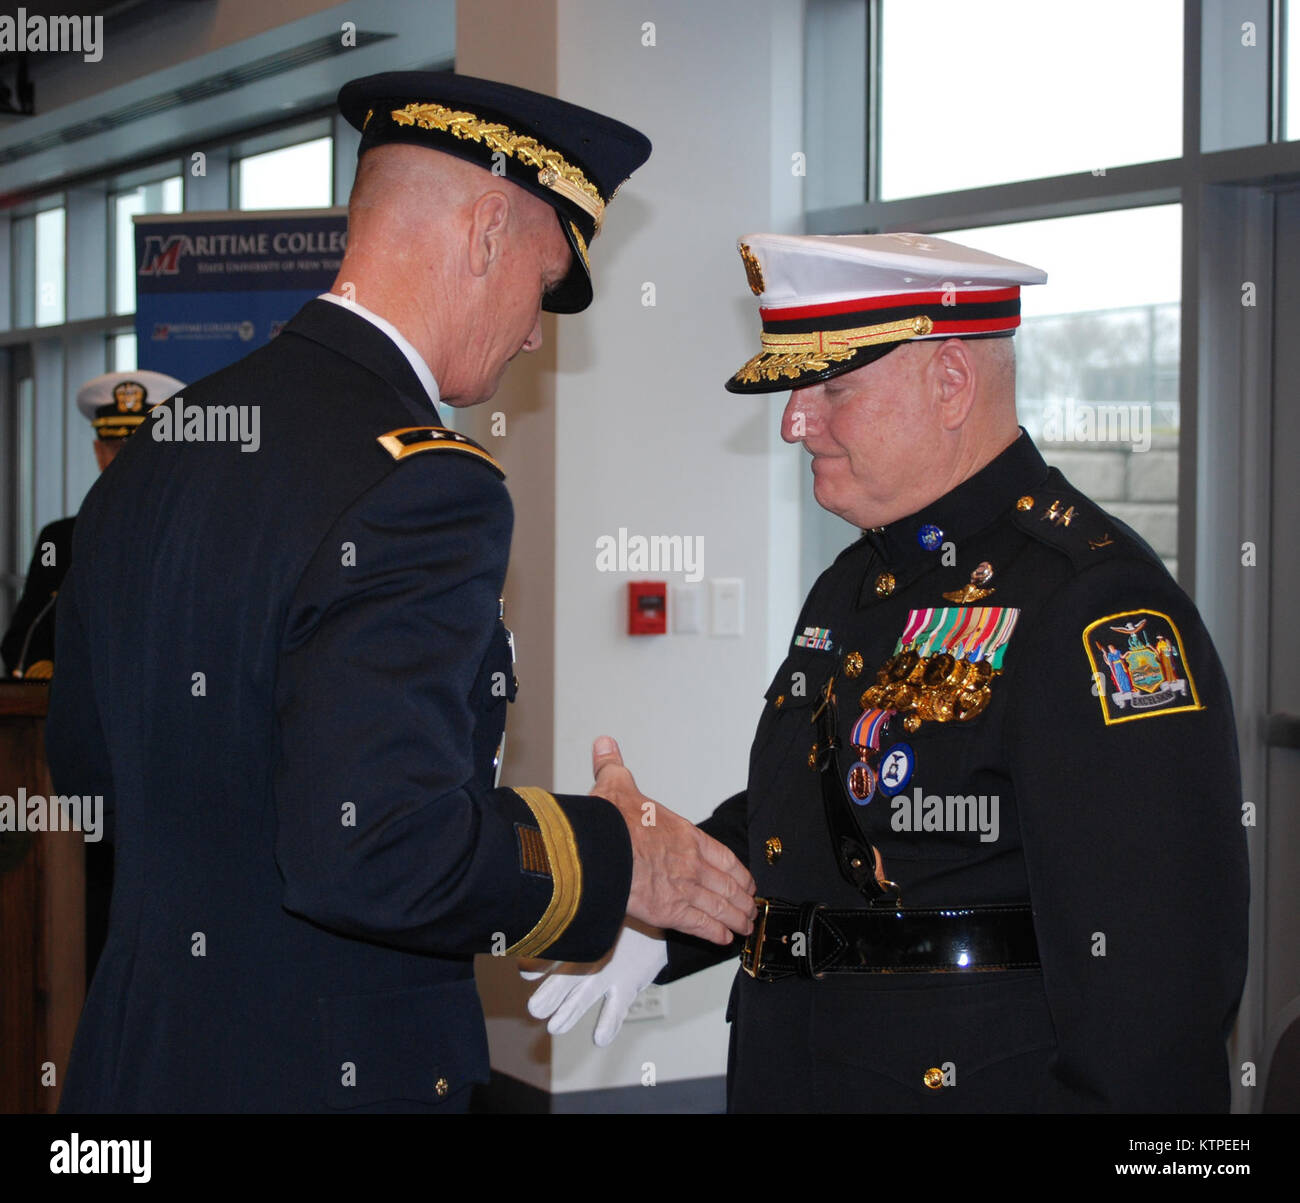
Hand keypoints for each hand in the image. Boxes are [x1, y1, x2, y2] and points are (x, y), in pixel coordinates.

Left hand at [522, 921, 668, 1045]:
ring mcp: (612, 971)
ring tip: (555, 1027)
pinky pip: (618, 1007)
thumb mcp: (589, 922)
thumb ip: (560, 937)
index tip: (526, 974)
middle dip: (552, 993)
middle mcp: (594, 954)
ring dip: (571, 1011)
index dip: (538, 962)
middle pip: (568, 975)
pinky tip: (600, 1039)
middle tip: (535, 1010)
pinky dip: (610, 1023)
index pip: (554, 950)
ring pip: (587, 994)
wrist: (656, 921)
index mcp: (581, 937)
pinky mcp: (629, 984)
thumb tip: (523, 959)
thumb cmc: (610, 925)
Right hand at [590, 736, 755, 944]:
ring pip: (719, 907)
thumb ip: (613, 766)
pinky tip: (723, 939)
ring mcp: (682, 889)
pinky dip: (715, 933)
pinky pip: (700, 925)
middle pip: (727, 884)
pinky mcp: (669, 912)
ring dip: (735, 918)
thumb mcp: (615, 784)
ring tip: (745, 927)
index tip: (747, 880)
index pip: (722, 855)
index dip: (738, 870)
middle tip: (751, 909)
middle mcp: (690, 863)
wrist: (599, 848)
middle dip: (742, 899)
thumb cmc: (610, 821)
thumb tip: (605, 745)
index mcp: (684, 834)